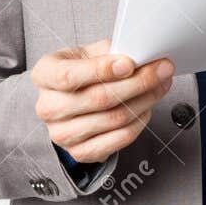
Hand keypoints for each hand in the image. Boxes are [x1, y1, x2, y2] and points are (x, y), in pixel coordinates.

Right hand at [31, 39, 174, 162]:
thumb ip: (108, 52)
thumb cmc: (79, 72)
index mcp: (44, 75)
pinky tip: (147, 106)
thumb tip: (139, 53)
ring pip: (114, 119)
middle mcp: (48, 107)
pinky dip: (140, 121)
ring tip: (160, 85)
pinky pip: (119, 139)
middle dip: (138, 82)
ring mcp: (62, 134)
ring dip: (145, 100)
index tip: (130, 63)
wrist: (68, 100)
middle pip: (99, 98)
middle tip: (161, 70)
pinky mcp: (80, 152)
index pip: (70, 75)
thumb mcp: (86, 53)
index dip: (102, 70)